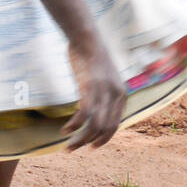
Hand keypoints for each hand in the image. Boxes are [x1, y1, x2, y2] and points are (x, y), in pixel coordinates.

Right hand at [63, 35, 125, 149]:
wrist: (87, 38)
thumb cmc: (92, 57)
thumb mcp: (105, 78)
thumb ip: (105, 93)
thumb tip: (97, 108)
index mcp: (122, 94)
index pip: (114, 125)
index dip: (103, 138)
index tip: (91, 146)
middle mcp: (116, 95)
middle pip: (104, 129)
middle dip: (88, 142)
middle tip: (73, 149)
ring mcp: (103, 91)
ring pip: (94, 125)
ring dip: (79, 139)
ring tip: (68, 146)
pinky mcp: (89, 87)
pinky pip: (83, 114)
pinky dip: (74, 126)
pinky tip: (64, 130)